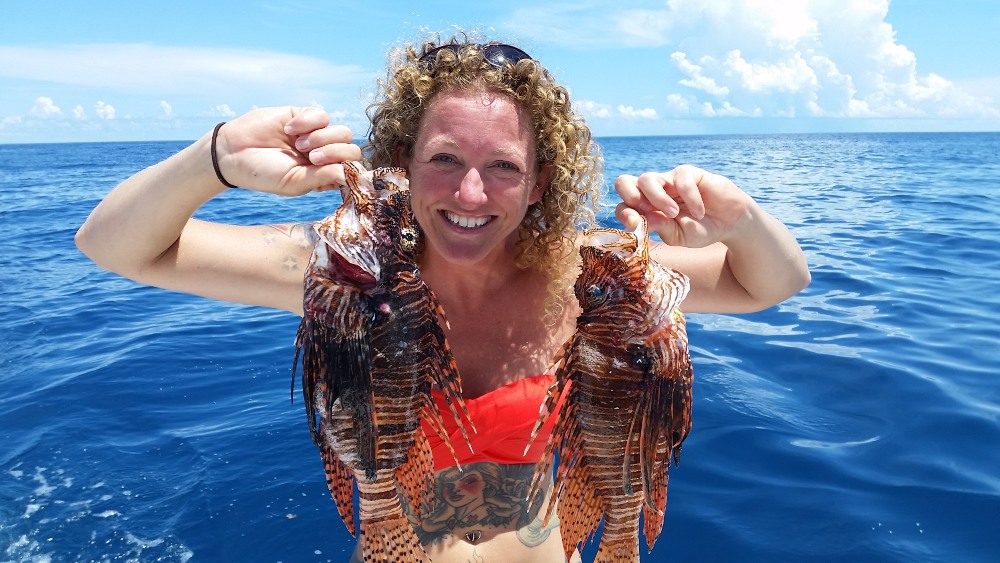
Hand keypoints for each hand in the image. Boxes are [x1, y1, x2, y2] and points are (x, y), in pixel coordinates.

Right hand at [214, 106, 361, 195]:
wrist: (234, 152)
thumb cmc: (263, 174)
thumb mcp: (295, 182)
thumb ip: (323, 177)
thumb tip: (348, 174)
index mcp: (324, 174)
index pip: (351, 170)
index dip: (350, 170)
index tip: (335, 171)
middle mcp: (325, 155)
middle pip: (352, 149)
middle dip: (336, 152)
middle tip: (312, 157)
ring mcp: (316, 135)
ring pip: (342, 132)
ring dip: (323, 138)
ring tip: (300, 144)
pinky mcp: (304, 117)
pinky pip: (321, 115)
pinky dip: (308, 122)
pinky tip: (289, 129)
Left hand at [614, 165, 752, 247]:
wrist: (730, 223)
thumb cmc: (700, 230)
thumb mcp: (678, 236)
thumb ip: (660, 228)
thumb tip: (640, 220)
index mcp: (645, 209)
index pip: (623, 205)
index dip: (624, 213)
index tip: (634, 224)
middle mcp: (653, 193)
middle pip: (625, 182)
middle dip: (628, 195)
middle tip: (644, 210)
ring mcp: (669, 181)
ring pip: (648, 179)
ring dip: (658, 198)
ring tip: (675, 214)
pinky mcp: (688, 173)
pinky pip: (680, 179)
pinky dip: (688, 197)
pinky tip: (699, 212)